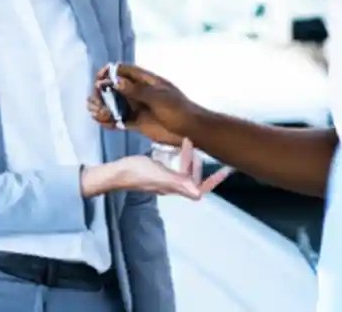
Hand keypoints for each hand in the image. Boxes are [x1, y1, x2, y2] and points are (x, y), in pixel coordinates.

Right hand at [80, 139, 231, 200]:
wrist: (115, 173)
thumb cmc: (136, 173)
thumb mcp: (158, 174)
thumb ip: (178, 182)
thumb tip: (200, 195)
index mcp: (176, 186)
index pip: (199, 187)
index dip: (213, 180)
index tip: (226, 170)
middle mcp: (172, 185)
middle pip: (193, 178)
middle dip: (198, 164)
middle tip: (196, 147)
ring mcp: (164, 179)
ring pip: (184, 173)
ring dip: (189, 161)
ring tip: (189, 146)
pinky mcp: (156, 173)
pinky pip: (174, 168)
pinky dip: (178, 159)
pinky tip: (174, 149)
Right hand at [88, 64, 201, 144]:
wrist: (190, 130)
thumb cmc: (178, 110)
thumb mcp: (158, 98)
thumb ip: (136, 90)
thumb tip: (116, 81)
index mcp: (145, 81)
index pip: (123, 71)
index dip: (109, 73)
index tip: (98, 79)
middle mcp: (138, 92)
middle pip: (114, 88)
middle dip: (102, 93)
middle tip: (95, 101)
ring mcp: (137, 107)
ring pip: (114, 105)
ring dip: (103, 107)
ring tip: (96, 113)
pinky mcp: (136, 123)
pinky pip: (118, 120)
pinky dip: (109, 121)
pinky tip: (103, 122)